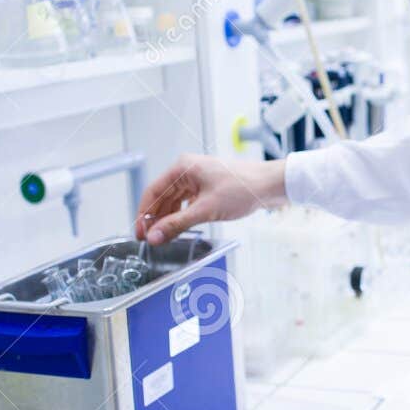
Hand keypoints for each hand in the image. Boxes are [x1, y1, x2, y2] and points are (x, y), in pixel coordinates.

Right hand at [134, 155, 287, 242]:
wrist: (270, 185)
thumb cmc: (243, 188)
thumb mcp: (205, 210)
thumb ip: (177, 224)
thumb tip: (155, 236)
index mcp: (183, 168)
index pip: (153, 192)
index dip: (143, 214)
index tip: (139, 233)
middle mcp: (187, 171)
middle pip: (162, 198)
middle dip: (155, 219)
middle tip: (149, 240)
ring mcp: (198, 179)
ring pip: (174, 202)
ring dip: (167, 219)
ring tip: (162, 238)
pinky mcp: (207, 188)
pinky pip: (186, 203)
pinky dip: (181, 216)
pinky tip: (178, 229)